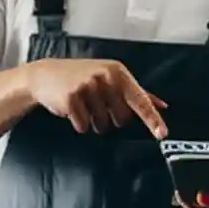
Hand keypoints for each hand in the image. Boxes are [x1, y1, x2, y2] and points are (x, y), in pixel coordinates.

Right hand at [24, 59, 167, 138]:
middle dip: (111, 118)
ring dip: (94, 122)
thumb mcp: (111, 78)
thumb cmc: (83, 76)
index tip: (162, 134)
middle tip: (98, 105)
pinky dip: (79, 123)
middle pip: (121, 119)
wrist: (46, 74)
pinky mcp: (71, 98)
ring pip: (102, 124)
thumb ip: (137, 93)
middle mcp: (105, 77)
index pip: (140, 100)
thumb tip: (162, 105)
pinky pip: (83, 126)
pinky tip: (72, 109)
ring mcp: (87, 87)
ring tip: (84, 105)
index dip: (152, 119)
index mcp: (118, 73)